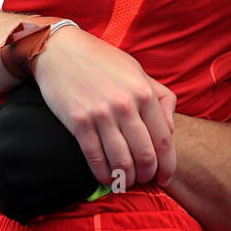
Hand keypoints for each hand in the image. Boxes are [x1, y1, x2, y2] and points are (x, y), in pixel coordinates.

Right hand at [32, 26, 176, 188]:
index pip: (163, 139)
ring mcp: (101, 115)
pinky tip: (107, 178)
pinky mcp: (79, 122)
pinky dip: (104, 175)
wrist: (59, 49)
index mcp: (144, 92)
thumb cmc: (101, 59)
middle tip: (145, 181)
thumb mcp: (137, 70)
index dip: (167, 164)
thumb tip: (171, 127)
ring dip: (127, 178)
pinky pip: (95, 158)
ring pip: (121, 161)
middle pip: (145, 155)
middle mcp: (125, 105)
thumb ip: (160, 96)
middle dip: (148, 175)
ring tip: (127, 181)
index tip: (165, 176)